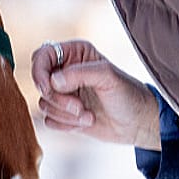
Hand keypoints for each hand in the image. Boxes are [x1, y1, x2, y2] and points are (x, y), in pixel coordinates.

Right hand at [31, 39, 160, 149]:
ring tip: (88, 116)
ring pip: (44, 103)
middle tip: (79, 107)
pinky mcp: (65, 114)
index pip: (42, 56)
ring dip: (65, 114)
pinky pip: (49, 120)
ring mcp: (65, 94)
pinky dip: (65, 125)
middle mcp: (66, 72)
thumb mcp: (107, 77)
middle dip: (57, 99)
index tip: (49, 88)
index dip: (40, 72)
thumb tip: (52, 81)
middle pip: (40, 82)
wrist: (138, 124)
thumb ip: (79, 73)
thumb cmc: (128, 95)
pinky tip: (86, 122)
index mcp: (75, 54)